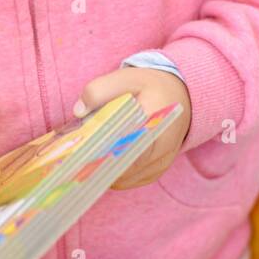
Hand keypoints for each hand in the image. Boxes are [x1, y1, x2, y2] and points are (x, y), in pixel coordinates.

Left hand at [74, 68, 191, 189]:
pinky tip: (103, 162)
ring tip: (87, 157)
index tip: (80, 148)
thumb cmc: (149, 86)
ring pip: (125, 177)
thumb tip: (79, 111)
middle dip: (98, 161)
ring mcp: (162, 160)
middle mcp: (163, 143)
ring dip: (105, 170)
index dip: (100, 147)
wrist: (180, 96)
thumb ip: (99, 89)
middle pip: (123, 163)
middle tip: (77, 156)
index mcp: (155, 115)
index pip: (124, 140)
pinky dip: (115, 175)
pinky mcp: (159, 170)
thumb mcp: (125, 78)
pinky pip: (132, 181)